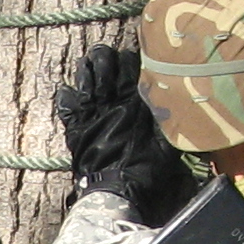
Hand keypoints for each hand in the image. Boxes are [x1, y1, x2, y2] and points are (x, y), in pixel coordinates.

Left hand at [55, 45, 187, 222]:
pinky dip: (66, 96)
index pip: (129, 66)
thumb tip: (177, 107)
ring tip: (86, 65)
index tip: (129, 58)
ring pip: (84, 80)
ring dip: (85, 70)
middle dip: (104, 57)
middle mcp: (111, 102)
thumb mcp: (166, 142)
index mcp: (134, 101)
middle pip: (104, 66)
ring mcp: (91, 113)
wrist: (117, 189)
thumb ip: (168, 122)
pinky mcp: (76, 128)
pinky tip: (68, 92)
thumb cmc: (145, 167)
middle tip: (104, 55)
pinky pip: (67, 105)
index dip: (128, 59)